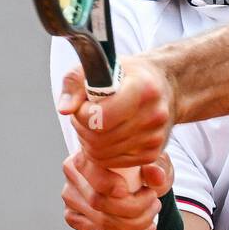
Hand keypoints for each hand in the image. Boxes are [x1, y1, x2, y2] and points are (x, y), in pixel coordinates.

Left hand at [57, 54, 176, 169]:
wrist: (164, 87)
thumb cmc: (128, 75)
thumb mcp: (98, 67)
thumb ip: (75, 84)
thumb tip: (64, 109)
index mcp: (143, 89)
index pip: (101, 117)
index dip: (83, 113)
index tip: (84, 104)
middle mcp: (154, 115)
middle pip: (99, 138)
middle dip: (82, 128)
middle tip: (85, 115)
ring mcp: (155, 137)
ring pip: (102, 154)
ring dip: (89, 141)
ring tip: (95, 124)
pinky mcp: (152, 154)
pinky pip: (112, 163)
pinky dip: (101, 152)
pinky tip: (106, 135)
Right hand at [60, 149, 173, 229]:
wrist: (132, 174)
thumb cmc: (139, 163)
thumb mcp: (152, 161)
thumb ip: (156, 166)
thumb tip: (156, 176)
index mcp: (87, 153)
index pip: (91, 172)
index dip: (108, 184)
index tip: (129, 190)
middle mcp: (73, 175)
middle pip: (98, 202)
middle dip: (134, 208)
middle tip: (154, 200)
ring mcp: (71, 198)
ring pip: (102, 222)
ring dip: (135, 223)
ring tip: (153, 212)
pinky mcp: (74, 218)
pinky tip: (147, 229)